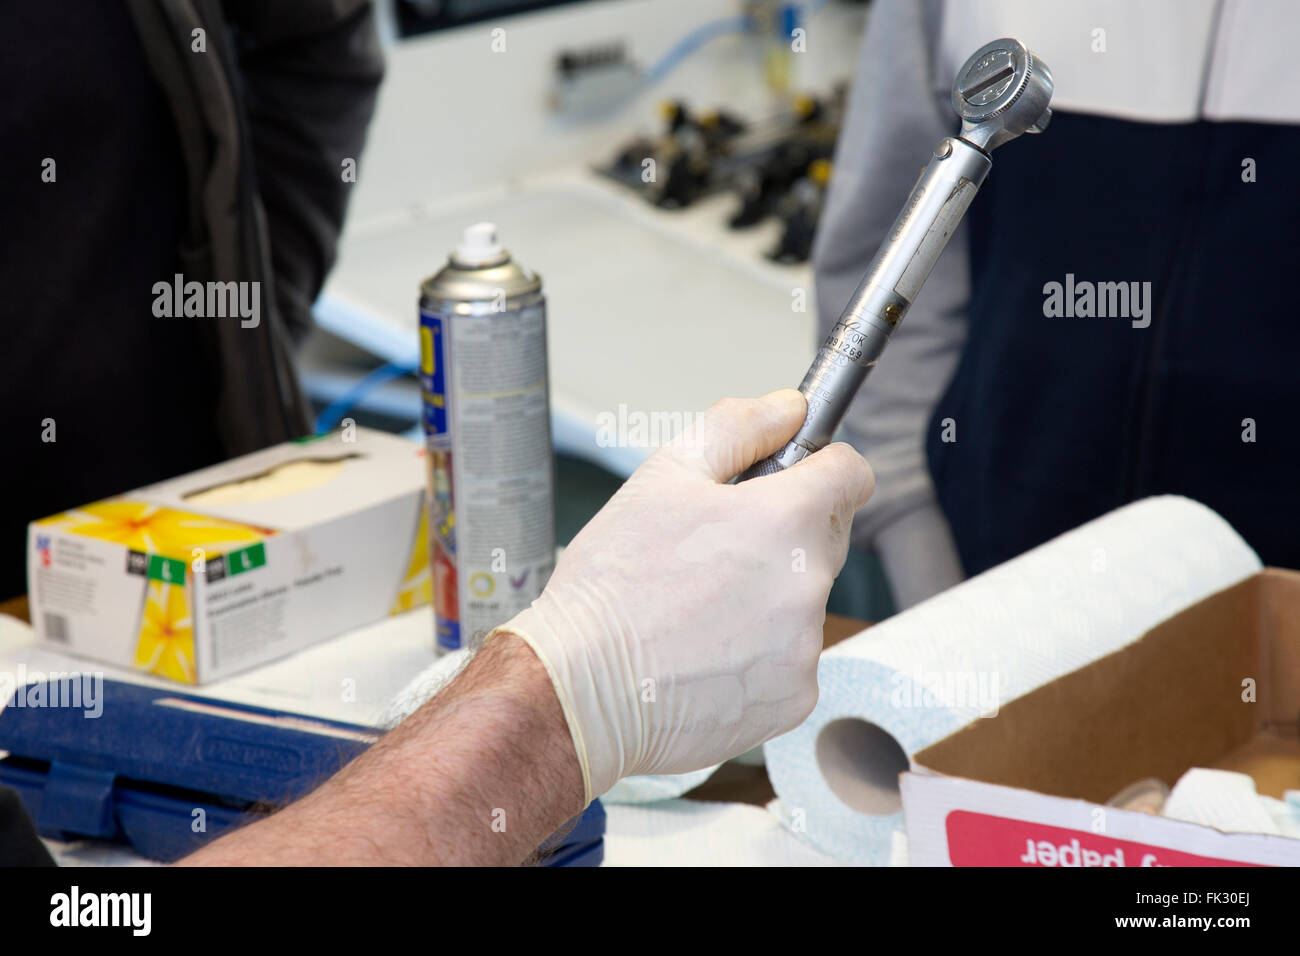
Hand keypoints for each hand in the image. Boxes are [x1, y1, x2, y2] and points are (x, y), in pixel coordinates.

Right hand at [491, 390, 873, 802]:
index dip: (819, 468)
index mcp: (786, 520)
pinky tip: (704, 655)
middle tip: (712, 552)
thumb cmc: (611, 584)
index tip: (791, 479)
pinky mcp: (794, 699)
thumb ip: (737, 427)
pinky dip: (759, 655)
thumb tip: (790, 408)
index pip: (852, 473)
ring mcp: (805, 648)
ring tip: (696, 610)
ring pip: (805, 601)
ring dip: (769, 597)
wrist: (578, 691)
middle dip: (785, 534)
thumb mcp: (661, 477)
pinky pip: (792, 658)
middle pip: (827, 538)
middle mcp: (810, 585)